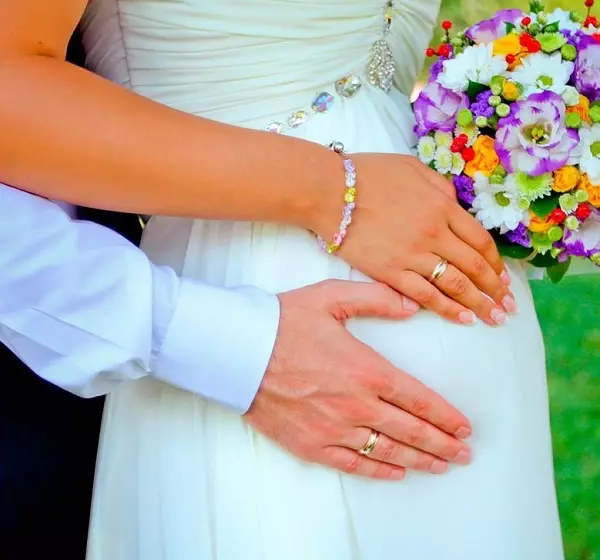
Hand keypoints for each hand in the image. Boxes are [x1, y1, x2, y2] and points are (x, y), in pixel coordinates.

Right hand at [245, 280, 471, 480]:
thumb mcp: (331, 296)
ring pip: (388, 451)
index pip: (418, 399)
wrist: (238, 350)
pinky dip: (378, 470)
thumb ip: (376, 298)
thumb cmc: (283, 322)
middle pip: (411, 431)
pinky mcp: (311, 444)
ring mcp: (334, 428)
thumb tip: (411, 306)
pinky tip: (396, 473)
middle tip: (463, 453)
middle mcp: (356, 404)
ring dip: (419, 460)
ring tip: (441, 466)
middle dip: (442, 444)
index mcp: (366, 370)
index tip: (464, 427)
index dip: (445, 416)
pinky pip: (353, 463)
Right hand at [315, 152, 514, 326]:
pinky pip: (425, 294)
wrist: (330, 191)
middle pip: (474, 266)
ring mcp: (412, 254)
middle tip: (509, 307)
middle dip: (495, 289)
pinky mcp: (390, 271)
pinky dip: (446, 309)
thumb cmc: (368, 174)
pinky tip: (462, 319)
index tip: (504, 278)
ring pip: (455, 284)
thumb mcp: (413, 168)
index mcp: (442, 206)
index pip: (480, 240)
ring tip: (494, 318)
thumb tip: (457, 207)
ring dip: (479, 303)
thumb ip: (441, 188)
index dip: (496, 262)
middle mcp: (434, 233)